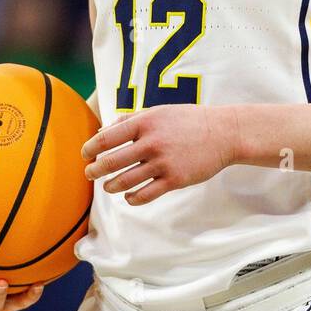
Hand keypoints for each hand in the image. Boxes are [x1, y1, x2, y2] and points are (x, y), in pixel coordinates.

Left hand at [81, 103, 238, 204]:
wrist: (224, 132)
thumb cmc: (188, 120)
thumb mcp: (159, 112)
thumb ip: (131, 120)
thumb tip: (103, 131)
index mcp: (145, 122)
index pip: (106, 138)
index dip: (90, 148)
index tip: (86, 154)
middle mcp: (151, 142)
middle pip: (111, 162)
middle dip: (95, 170)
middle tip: (90, 174)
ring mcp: (163, 162)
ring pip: (125, 181)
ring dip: (111, 186)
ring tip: (108, 186)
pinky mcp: (175, 180)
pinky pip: (145, 195)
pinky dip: (132, 198)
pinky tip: (129, 196)